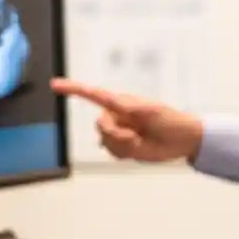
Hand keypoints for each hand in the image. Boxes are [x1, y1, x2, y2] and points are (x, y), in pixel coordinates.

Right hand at [50, 78, 203, 161]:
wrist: (183, 140)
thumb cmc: (170, 120)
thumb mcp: (149, 110)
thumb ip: (127, 109)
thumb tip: (111, 107)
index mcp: (121, 103)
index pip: (93, 95)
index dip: (74, 89)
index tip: (55, 85)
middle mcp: (117, 116)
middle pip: (99, 125)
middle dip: (114, 133)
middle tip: (134, 136)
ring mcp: (120, 132)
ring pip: (105, 142)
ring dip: (121, 145)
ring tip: (139, 142)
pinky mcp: (124, 147)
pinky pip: (112, 153)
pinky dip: (123, 153)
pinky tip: (137, 148)